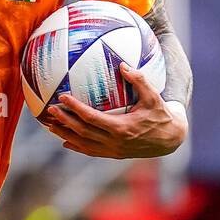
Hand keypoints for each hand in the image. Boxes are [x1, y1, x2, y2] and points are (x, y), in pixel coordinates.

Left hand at [43, 61, 187, 158]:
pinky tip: (65, 140)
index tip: (63, 97)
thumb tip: (123, 64)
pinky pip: (90, 151)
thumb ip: (139, 80)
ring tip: (50, 126)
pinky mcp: (113, 155)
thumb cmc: (161, 115)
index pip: (92, 117)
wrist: (170, 140)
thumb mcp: (153, 96)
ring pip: (83, 144)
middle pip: (82, 132)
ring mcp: (112, 151)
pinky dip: (76, 146)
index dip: (75, 108)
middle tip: (50, 110)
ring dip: (65, 134)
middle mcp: (114, 142)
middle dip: (64, 121)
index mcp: (121, 128)